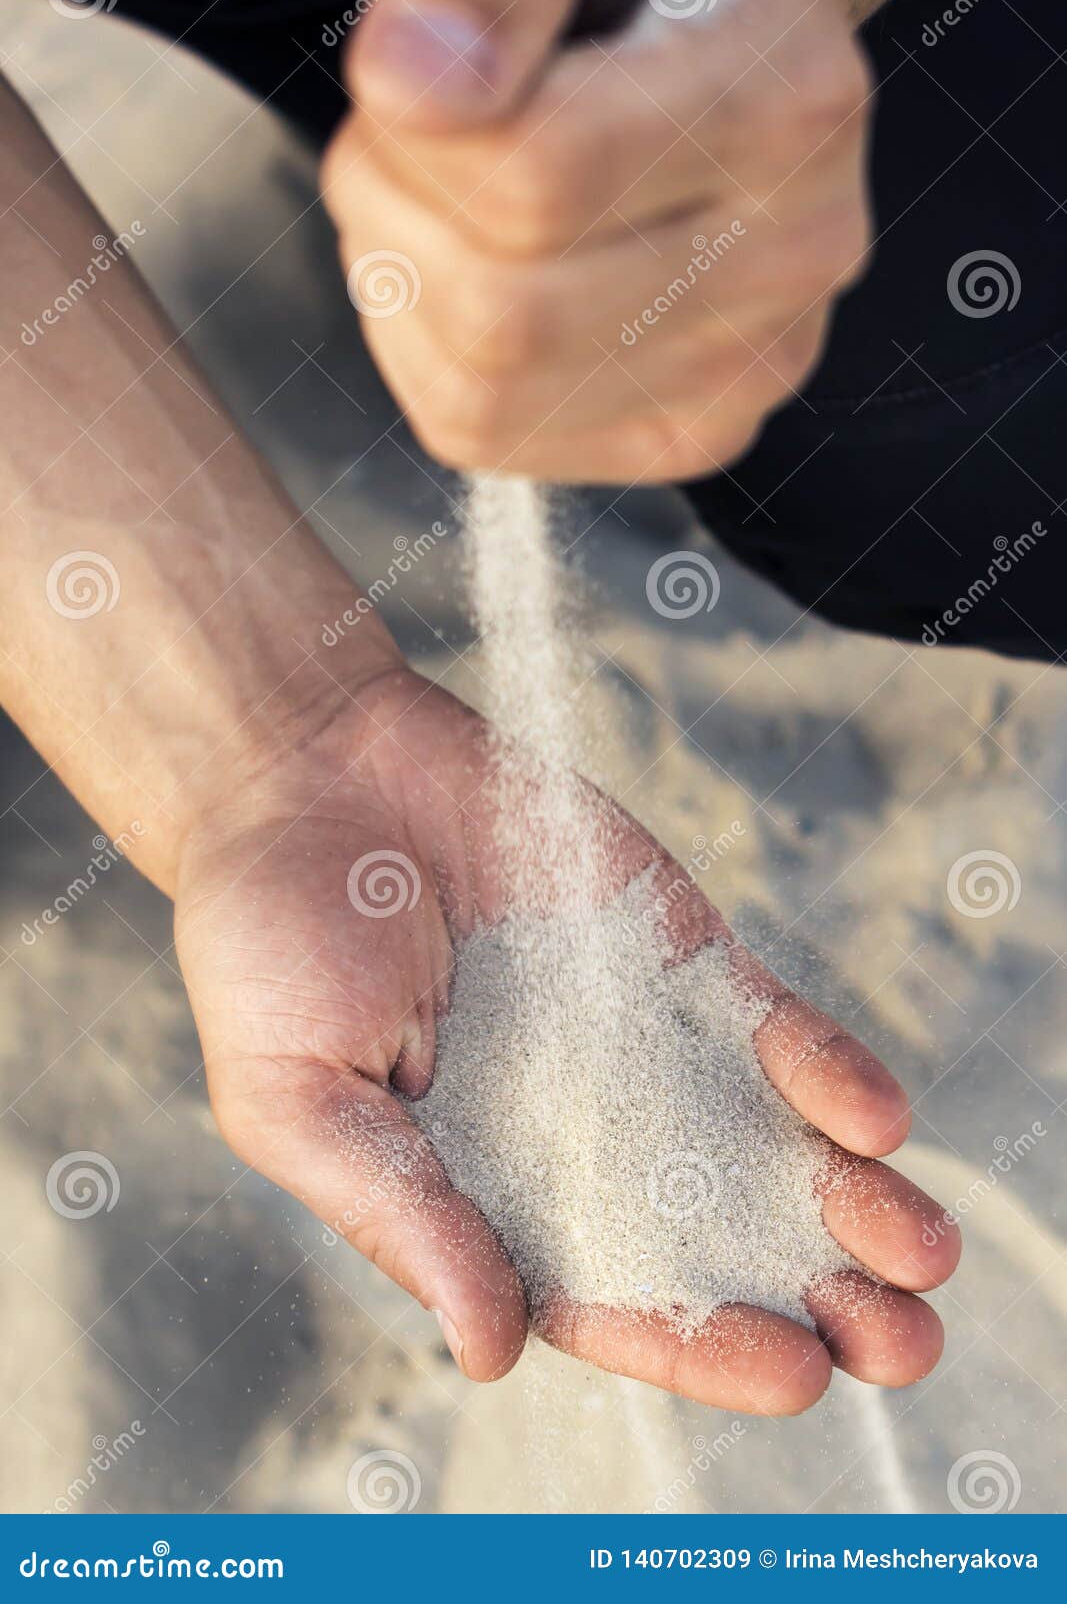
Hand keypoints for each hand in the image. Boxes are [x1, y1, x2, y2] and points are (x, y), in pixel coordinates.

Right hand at [175, 668, 958, 1412]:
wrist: (309, 773)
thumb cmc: (270, 943)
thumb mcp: (301, 1099)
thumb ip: (400, 1217)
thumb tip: (493, 1350)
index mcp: (484, 1193)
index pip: (610, 1295)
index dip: (700, 1343)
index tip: (790, 1373)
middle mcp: (579, 1136)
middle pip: (714, 1237)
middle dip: (814, 1295)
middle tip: (901, 1343)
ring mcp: (637, 1046)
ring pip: (765, 1145)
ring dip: (852, 1202)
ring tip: (923, 1250)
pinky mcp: (674, 957)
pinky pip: (766, 1026)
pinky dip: (825, 1070)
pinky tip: (875, 1120)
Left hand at [320, 0, 870, 482]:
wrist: (714, 26)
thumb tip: (411, 82)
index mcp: (791, 96)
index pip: (535, 179)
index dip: (413, 124)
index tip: (418, 58)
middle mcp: (799, 254)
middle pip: (503, 312)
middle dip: (398, 210)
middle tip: (415, 126)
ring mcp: (752, 367)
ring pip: (483, 389)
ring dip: (403, 281)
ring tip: (443, 188)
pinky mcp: (690, 435)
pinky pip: (483, 430)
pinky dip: (425, 348)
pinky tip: (468, 263)